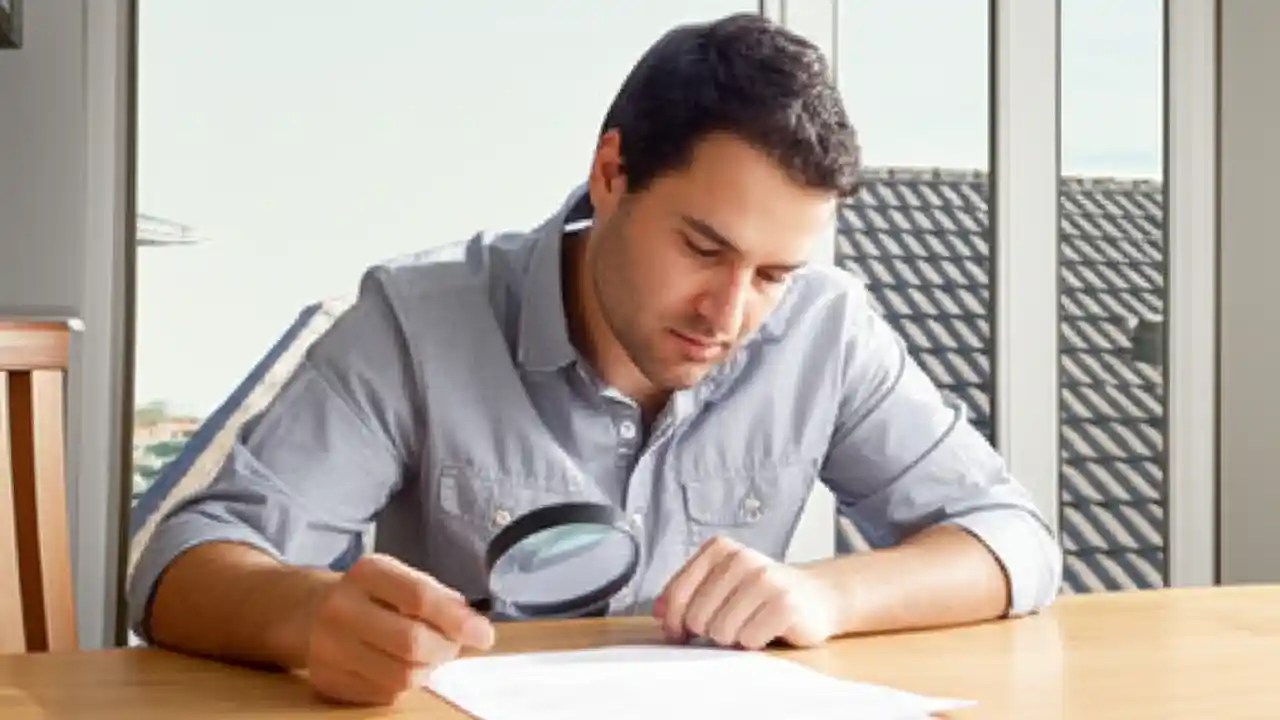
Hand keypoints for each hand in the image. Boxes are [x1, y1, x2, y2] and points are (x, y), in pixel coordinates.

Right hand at [304, 554, 493, 704]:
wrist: (307, 612)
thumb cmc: (371, 595)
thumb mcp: (400, 578)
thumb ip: (438, 597)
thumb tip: (474, 628)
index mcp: (367, 574)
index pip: (420, 598)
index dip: (458, 620)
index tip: (484, 635)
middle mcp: (342, 608)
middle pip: (412, 642)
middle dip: (445, 649)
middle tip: (453, 647)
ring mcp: (329, 648)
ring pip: (401, 676)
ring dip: (427, 670)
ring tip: (427, 656)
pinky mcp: (328, 680)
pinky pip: (384, 694)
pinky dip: (403, 683)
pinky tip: (398, 666)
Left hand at [653, 536, 838, 649]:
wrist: (815, 596)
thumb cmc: (760, 595)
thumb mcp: (721, 585)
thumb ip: (686, 594)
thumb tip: (658, 612)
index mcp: (719, 549)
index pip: (678, 594)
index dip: (674, 621)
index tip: (681, 632)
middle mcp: (742, 558)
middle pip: (697, 617)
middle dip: (710, 631)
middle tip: (731, 624)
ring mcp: (765, 579)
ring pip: (721, 631)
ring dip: (734, 638)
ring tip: (750, 624)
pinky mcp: (785, 603)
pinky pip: (749, 639)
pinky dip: (755, 642)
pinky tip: (767, 629)